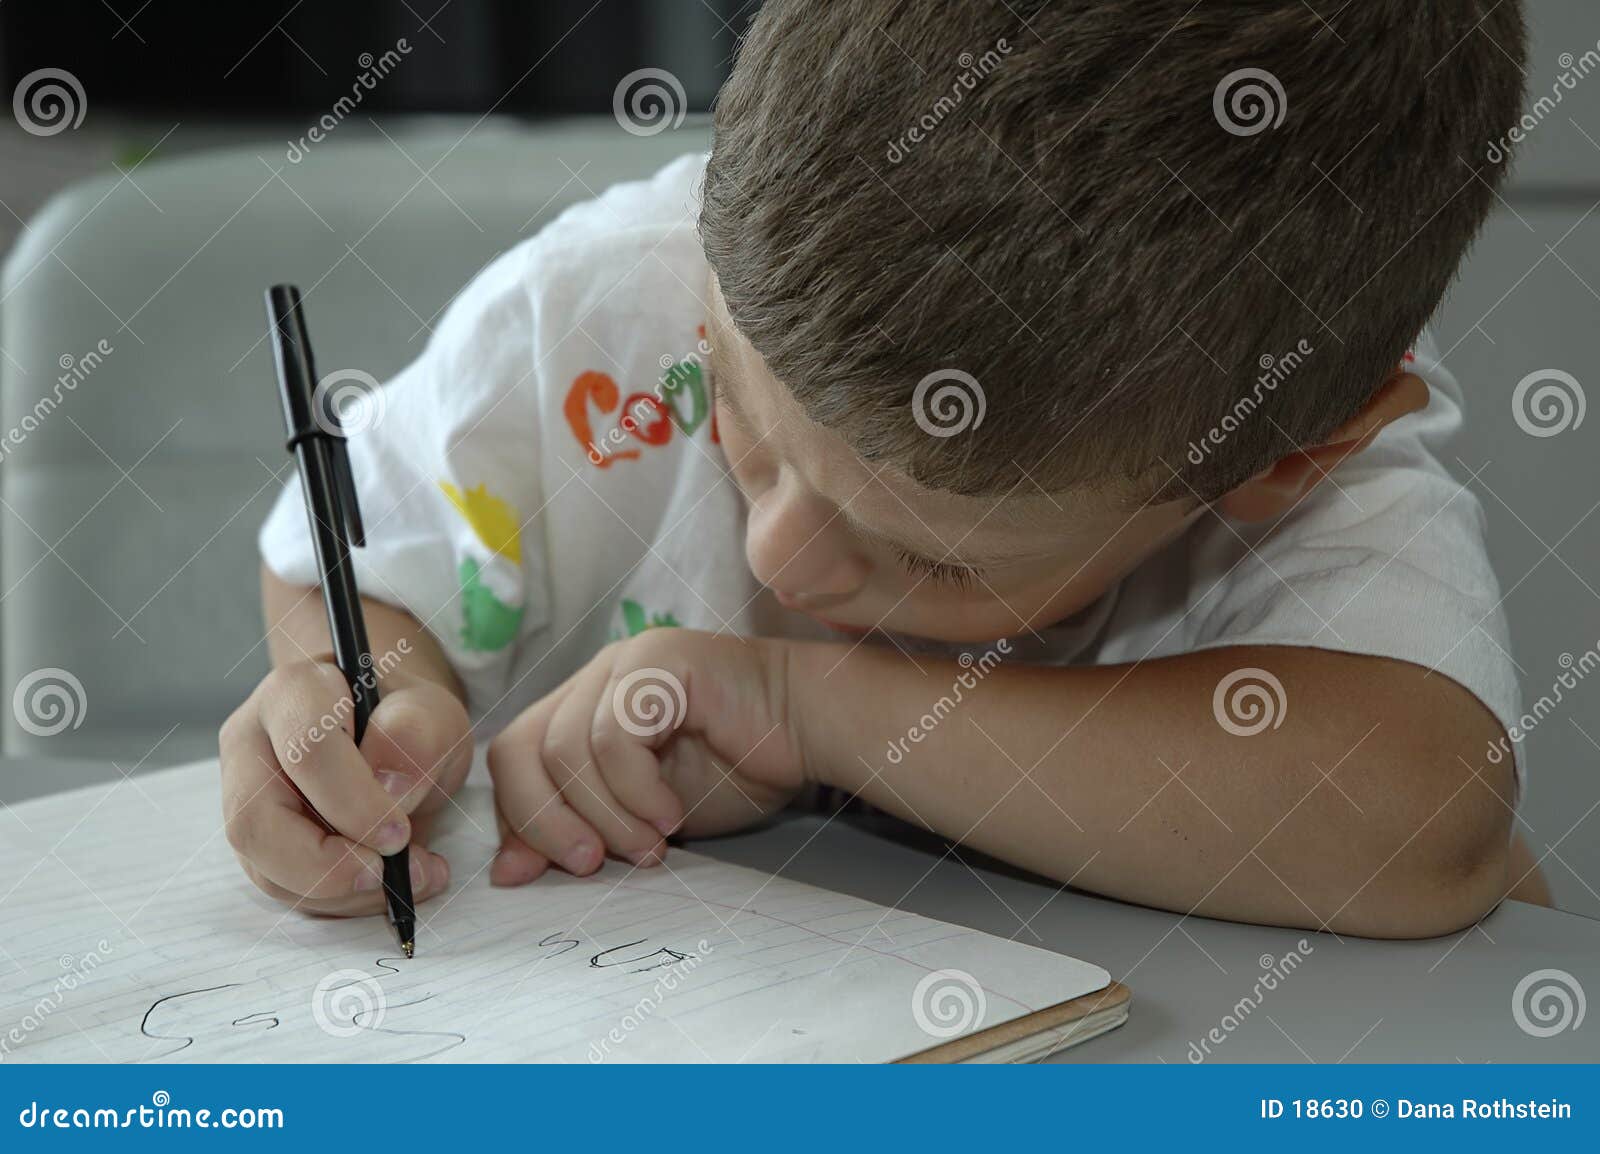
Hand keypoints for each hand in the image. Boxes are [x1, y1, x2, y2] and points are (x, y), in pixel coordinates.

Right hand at [219, 660, 471, 913]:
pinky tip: (389, 883)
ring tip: (410, 877)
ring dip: (341, 890)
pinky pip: (285, 888)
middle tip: (389, 874)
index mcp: (294, 693)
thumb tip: (389, 790)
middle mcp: (251, 744)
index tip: (400, 834)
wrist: (393, 738)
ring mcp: (245, 797)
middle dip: (327, 866)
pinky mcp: (259, 842)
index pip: (306, 753)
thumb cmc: (408, 720)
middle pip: (256, 823)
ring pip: (265, 866)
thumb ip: (417, 737)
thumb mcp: (434, 715)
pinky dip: (341, 899)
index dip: (353, 804)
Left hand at [487, 628, 804, 884]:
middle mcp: (592, 678)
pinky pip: (615, 736)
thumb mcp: (642, 816)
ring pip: (567, 750)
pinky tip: (671, 814)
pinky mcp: (657, 662)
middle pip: (520, 750)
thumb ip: (581, 830)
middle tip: (590, 865)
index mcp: (581, 707)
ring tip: (652, 846)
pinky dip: (636, 790)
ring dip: (605, 815)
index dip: (517, 819)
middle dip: (544, 822)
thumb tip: (509, 874)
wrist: (809, 728)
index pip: (513, 757)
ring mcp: (623, 663)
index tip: (536, 875)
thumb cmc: (737, 768)